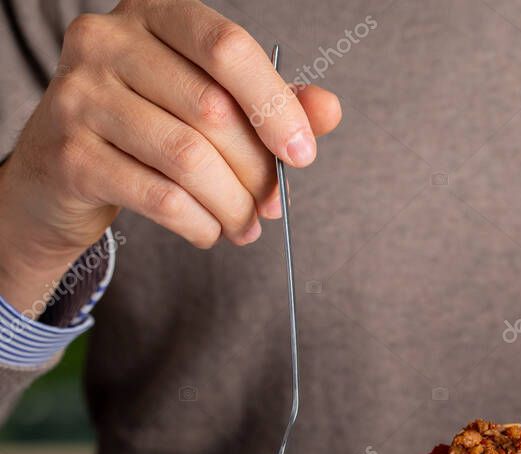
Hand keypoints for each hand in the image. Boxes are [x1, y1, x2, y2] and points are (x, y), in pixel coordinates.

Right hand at [0, 0, 341, 311]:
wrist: (59, 175)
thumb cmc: (148, 128)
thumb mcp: (211, 103)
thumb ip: (269, 102)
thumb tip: (329, 110)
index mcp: (153, 14)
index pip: (227, 48)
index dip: (275, 105)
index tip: (303, 154)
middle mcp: (107, 41)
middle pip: (212, 110)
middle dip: (257, 169)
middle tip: (273, 204)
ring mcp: (80, 95)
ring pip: (188, 158)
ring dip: (232, 204)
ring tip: (246, 227)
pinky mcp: (70, 155)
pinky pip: (159, 196)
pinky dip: (199, 223)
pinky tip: (210, 231)